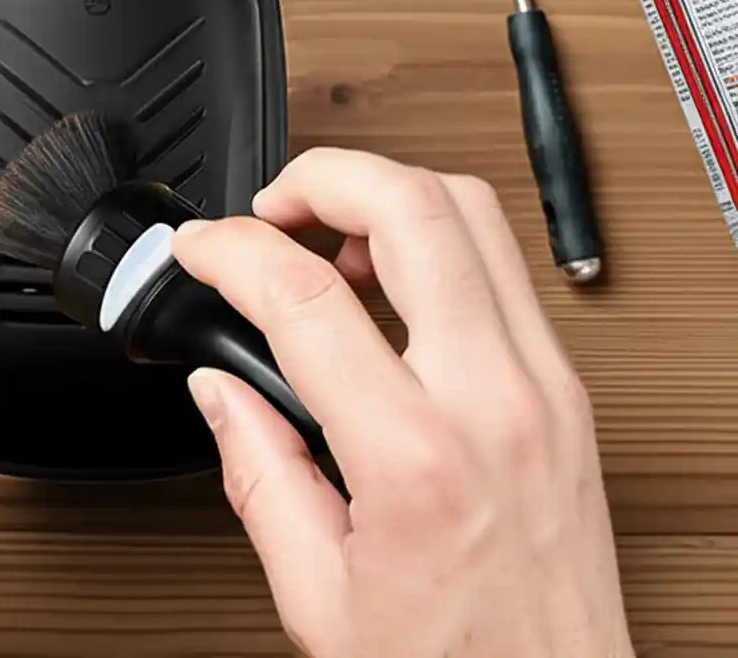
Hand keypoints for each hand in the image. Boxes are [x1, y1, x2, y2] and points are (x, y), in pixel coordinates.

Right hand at [173, 149, 633, 656]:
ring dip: (389, 196)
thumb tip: (220, 389)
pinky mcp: (568, 391)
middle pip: (417, 207)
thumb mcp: (318, 591)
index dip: (231, 250)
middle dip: (326, 175)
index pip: (305, 296)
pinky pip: (504, 268)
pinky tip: (389, 283)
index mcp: (414, 457)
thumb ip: (259, 473)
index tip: (199, 249)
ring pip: (475, 215)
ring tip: (326, 238)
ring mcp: (547, 386)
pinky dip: (437, 241)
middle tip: (271, 207)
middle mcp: (496, 401)